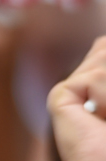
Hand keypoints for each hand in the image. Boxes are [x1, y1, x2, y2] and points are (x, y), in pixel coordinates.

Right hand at [48, 34, 105, 160]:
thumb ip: (105, 65)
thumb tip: (101, 41)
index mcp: (97, 76)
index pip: (104, 47)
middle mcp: (81, 78)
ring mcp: (70, 86)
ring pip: (105, 64)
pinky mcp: (59, 96)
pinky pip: (94, 79)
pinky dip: (105, 98)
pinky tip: (98, 118)